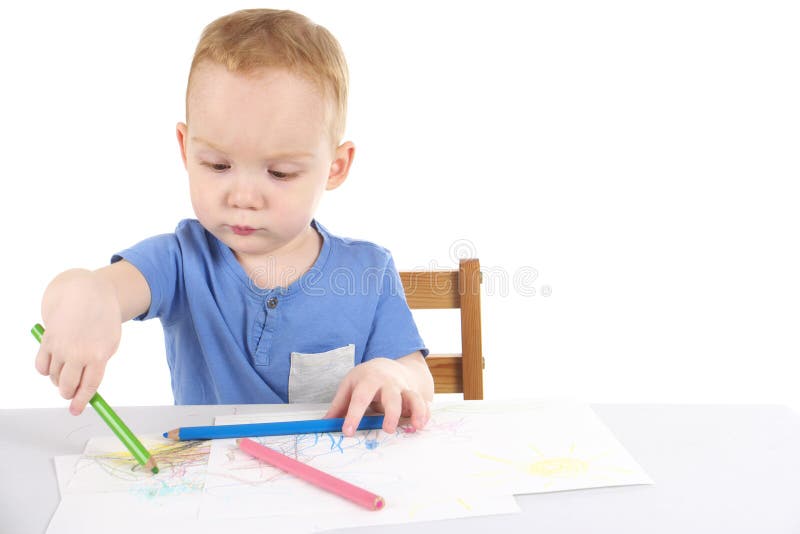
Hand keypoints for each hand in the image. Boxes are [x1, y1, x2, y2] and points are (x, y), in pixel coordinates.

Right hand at [36, 269, 121, 414]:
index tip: (75, 410)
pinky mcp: (46, 340)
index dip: (81, 401)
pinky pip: (41, 367)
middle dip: (68, 393)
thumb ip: (98, 367)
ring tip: (69, 367)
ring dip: (59, 379)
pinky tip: (55, 362)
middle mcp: (78, 352)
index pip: (89, 386)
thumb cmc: (101, 322)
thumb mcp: (110, 344)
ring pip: (53, 377)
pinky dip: (46, 370)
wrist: (87, 294)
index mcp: (99, 355)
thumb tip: (84, 392)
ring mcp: (60, 347)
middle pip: (67, 386)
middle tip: (70, 392)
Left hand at [324, 357, 430, 435]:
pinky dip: (425, 414)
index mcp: (369, 380)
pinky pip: (424, 404)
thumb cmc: (366, 380)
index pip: (360, 398)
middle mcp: (388, 383)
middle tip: (388, 429)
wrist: (389, 366)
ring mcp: (404, 389)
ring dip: (416, 411)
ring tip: (415, 426)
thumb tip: (324, 423)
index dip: (353, 415)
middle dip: (392, 412)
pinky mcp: (416, 395)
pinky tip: (421, 425)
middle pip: (392, 396)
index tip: (347, 431)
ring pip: (413, 398)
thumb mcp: (350, 386)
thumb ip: (339, 405)